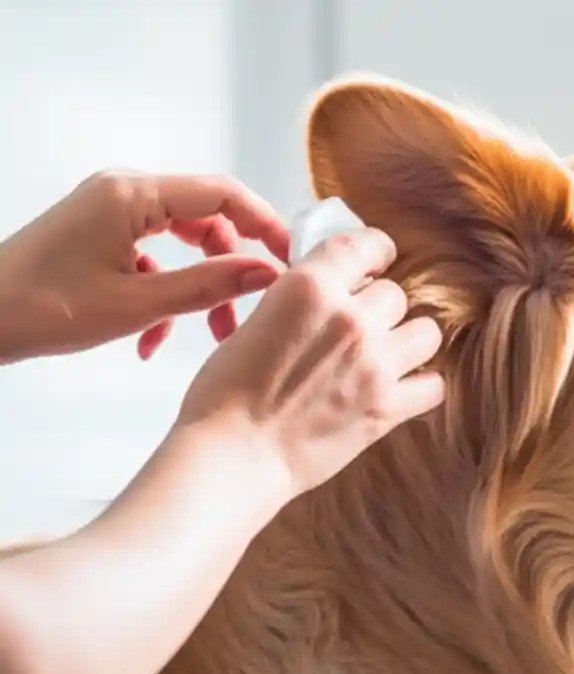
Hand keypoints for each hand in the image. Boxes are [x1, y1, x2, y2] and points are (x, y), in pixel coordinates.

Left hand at [0, 171, 290, 363]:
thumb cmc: (40, 308)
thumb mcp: (138, 303)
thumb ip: (210, 285)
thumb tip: (267, 274)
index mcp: (133, 194)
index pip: (223, 193)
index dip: (265, 224)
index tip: (291, 259)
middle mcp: (124, 192)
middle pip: (207, 219)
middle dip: (232, 267)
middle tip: (254, 308)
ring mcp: (110, 212)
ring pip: (183, 243)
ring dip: (200, 287)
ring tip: (211, 333)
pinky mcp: (99, 235)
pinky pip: (153, 257)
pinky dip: (164, 293)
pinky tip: (153, 339)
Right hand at [176, 228, 444, 498]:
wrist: (232, 454)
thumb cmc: (225, 393)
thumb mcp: (255, 321)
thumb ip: (301, 300)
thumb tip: (333, 291)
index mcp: (310, 287)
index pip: (367, 244)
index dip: (376, 251)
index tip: (377, 262)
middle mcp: (351, 319)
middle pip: (395, 294)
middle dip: (379, 309)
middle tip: (361, 329)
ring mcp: (375, 363)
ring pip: (426, 332)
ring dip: (409, 340)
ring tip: (389, 355)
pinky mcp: (387, 407)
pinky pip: (434, 385)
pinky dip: (422, 387)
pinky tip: (403, 390)